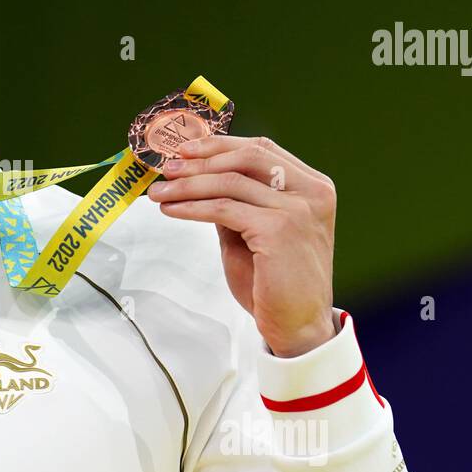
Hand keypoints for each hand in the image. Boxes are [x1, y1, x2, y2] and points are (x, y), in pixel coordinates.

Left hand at [146, 134, 336, 356]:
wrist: (298, 327)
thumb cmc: (275, 283)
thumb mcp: (254, 232)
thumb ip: (235, 202)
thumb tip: (195, 177)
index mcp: (312, 186)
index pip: (261, 149)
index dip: (220, 144)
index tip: (185, 149)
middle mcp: (311, 192)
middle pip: (247, 157)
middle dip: (201, 160)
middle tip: (166, 169)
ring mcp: (298, 209)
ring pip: (230, 181)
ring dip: (188, 184)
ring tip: (159, 191)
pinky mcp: (278, 230)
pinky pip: (223, 209)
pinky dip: (192, 207)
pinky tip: (172, 210)